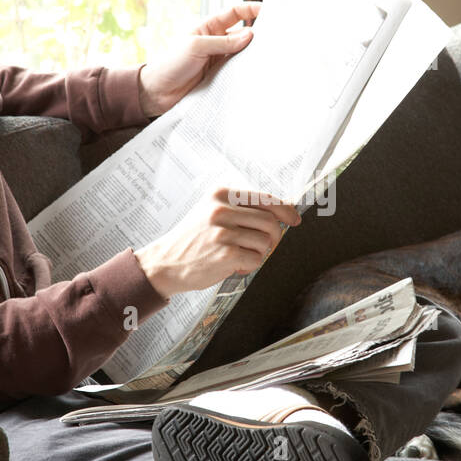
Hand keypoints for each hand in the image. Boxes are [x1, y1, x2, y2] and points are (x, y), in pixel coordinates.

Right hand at [134, 186, 300, 296]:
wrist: (166, 262)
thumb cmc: (193, 239)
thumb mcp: (212, 212)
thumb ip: (241, 208)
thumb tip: (282, 212)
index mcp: (221, 194)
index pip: (264, 198)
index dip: (285, 209)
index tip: (294, 218)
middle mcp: (222, 209)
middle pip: (271, 221)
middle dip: (273, 237)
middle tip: (262, 246)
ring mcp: (224, 232)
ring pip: (265, 242)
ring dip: (257, 253)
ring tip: (238, 255)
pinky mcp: (226, 254)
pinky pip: (257, 259)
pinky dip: (249, 266)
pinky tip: (232, 265)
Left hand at [137, 2, 262, 116]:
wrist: (159, 92)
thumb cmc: (172, 64)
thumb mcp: (196, 47)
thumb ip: (223, 42)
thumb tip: (250, 34)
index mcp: (209, 27)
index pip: (235, 12)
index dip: (252, 9)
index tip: (270, 10)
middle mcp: (217, 41)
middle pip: (244, 33)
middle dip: (259, 33)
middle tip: (276, 38)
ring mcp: (220, 59)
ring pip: (244, 53)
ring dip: (255, 54)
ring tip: (271, 57)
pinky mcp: (221, 76)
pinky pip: (239, 71)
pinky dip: (248, 71)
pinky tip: (258, 73)